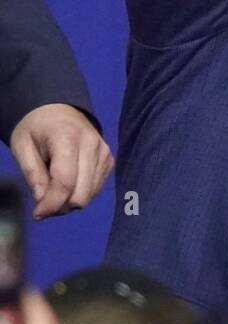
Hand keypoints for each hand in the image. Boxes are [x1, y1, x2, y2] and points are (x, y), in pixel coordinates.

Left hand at [10, 103, 113, 218]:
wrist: (58, 110)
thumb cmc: (36, 128)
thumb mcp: (22, 147)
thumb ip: (32, 174)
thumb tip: (43, 202)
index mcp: (68, 138)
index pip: (65, 182)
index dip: (51, 204)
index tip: (37, 213)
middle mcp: (92, 145)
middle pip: (80, 195)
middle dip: (60, 205)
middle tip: (44, 202)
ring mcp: (104, 153)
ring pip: (89, 196)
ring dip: (69, 201)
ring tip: (54, 190)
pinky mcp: (109, 160)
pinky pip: (95, 189)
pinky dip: (80, 193)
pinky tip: (68, 183)